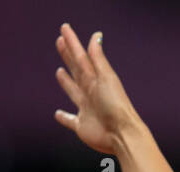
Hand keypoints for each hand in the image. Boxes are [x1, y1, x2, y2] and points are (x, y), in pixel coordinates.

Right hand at [53, 23, 140, 153]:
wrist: (121, 133)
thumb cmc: (115, 105)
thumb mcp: (106, 77)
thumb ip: (97, 58)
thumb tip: (96, 35)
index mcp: (95, 79)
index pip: (81, 57)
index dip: (72, 43)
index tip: (64, 29)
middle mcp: (90, 92)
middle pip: (76, 70)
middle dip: (68, 56)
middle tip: (60, 42)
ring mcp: (86, 109)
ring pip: (73, 92)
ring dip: (66, 82)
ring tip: (59, 71)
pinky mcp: (82, 125)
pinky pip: (70, 120)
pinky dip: (64, 118)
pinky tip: (58, 114)